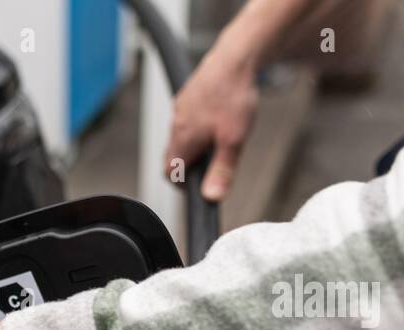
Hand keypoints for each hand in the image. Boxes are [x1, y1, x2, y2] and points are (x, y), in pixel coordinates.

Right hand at [164, 46, 258, 201]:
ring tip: (216, 142)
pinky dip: (197, 127)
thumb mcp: (233, 140)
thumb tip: (212, 197)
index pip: (169, 173)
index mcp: (183, 140)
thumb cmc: (233, 95)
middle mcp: (176, 125)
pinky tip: (216, 120)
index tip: (197, 185)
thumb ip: (222, 171)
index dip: (182, 184)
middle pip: (172, 156)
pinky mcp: (188, 96)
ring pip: (180, 137)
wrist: (234, 58)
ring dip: (193, 145)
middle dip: (187, 166)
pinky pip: (187, 120)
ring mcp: (181, 110)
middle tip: (208, 167)